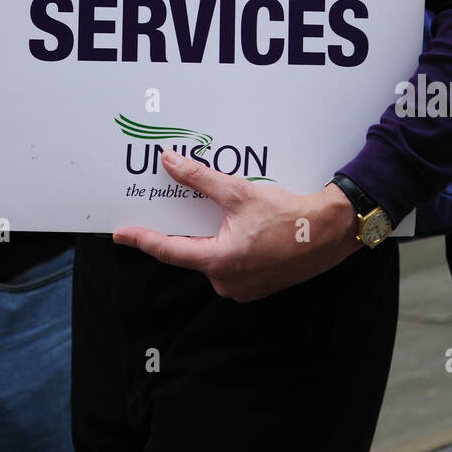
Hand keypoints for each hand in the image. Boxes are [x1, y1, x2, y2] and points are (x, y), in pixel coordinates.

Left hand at [113, 149, 359, 301]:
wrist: (330, 231)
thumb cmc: (288, 214)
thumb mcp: (239, 192)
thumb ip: (200, 179)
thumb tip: (170, 162)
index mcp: (219, 262)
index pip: (169, 250)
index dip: (142, 239)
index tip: (121, 234)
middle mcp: (227, 282)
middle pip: (192, 253)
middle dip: (185, 230)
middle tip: (174, 207)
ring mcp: (243, 288)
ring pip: (212, 259)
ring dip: (210, 237)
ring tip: (218, 213)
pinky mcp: (257, 286)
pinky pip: (230, 265)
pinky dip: (227, 246)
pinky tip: (236, 227)